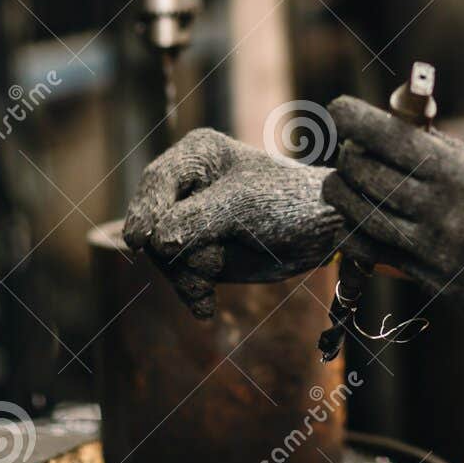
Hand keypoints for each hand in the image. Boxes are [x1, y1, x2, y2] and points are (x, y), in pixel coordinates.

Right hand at [122, 128, 341, 317]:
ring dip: (187, 275)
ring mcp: (190, 219)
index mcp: (197, 155)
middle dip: (174, 252)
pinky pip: (178, 273)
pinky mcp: (198, 249)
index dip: (146, 210)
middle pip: (153, 222)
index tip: (141, 241)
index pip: (158, 181)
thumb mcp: (242, 206)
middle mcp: (187, 184)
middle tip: (208, 270)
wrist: (321, 233)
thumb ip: (197, 220)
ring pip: (163, 253)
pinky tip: (204, 307)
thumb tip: (157, 242)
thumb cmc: (289, 203)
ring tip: (211, 286)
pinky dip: (191, 290)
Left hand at [320, 96, 463, 349]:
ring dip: (344, 195)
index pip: (389, 137)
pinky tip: (356, 222)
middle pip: (366, 175)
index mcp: (459, 173)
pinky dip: (359, 233)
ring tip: (341, 183)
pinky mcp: (432, 280)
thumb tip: (415, 138)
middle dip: (349, 158)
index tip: (338, 109)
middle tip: (348, 149)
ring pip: (362, 216)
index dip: (356, 120)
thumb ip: (457, 158)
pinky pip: (378, 253)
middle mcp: (438, 210)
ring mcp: (432, 249)